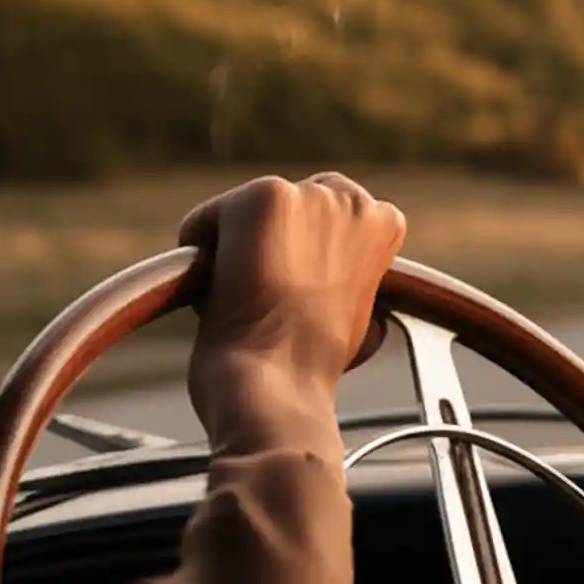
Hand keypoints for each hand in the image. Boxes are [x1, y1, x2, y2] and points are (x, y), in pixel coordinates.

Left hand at [177, 172, 405, 453]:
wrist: (281, 387)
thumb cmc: (312, 364)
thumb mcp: (355, 307)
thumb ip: (344, 267)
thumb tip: (321, 263)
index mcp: (384, 223)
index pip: (329, 209)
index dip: (308, 253)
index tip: (305, 292)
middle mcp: (350, 200)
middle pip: (286, 202)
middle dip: (275, 240)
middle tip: (271, 293)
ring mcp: (307, 196)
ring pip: (244, 214)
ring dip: (238, 250)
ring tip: (249, 297)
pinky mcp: (263, 198)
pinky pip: (205, 223)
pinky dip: (200, 255)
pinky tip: (222, 291)